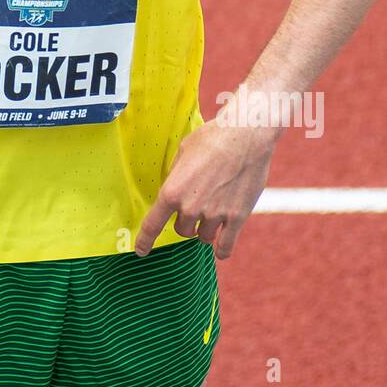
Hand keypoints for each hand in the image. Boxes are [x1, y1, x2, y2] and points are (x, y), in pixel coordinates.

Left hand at [134, 118, 278, 259]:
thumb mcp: (183, 152)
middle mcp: (191, 207)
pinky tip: (221, 248)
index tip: (141, 251)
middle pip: (182, 230)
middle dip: (186, 221)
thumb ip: (176, 176)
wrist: (245, 136)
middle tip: (197, 204)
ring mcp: (215, 215)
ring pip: (204, 237)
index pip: (153, 224)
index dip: (145, 240)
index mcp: (172, 191)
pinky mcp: (237, 217)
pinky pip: (225, 246)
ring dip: (205, 229)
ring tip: (213, 212)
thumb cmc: (212, 138)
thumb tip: (174, 189)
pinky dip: (222, 249)